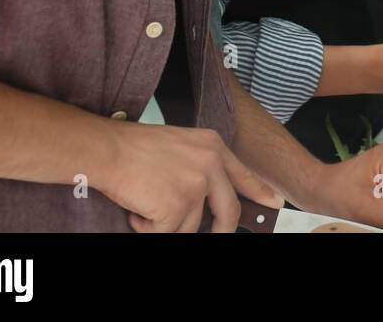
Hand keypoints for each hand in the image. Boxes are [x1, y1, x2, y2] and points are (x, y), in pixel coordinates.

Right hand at [96, 122, 284, 232]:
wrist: (107, 149)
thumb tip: (209, 197)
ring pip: (188, 227)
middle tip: (215, 235)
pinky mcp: (176, 208)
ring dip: (164, 224)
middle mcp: (210, 165)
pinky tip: (135, 210)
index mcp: (212, 147)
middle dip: (221, 231)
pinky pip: (165, 234)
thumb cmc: (133, 147)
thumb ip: (201, 166)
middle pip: (228, 212)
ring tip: (143, 204)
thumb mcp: (181, 145)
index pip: (244, 175)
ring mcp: (195, 187)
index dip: (261, 192)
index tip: (276, 203)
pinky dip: (146, 229)